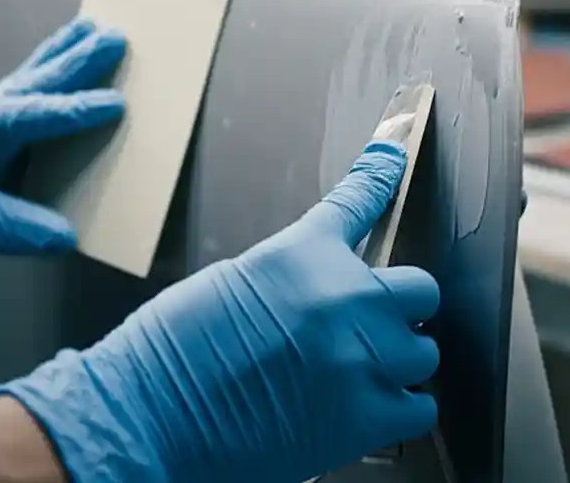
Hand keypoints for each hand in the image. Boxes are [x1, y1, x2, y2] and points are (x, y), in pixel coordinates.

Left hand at [0, 18, 125, 252]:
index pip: (43, 114)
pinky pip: (19, 84)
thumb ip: (18, 230)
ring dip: (63, 51)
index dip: (81, 111)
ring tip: (88, 26)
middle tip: (116, 36)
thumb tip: (67, 238)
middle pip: (42, 77)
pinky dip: (43, 68)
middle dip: (82, 59)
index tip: (117, 104)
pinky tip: (50, 67)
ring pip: (30, 72)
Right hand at [0, 141, 440, 482]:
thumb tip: (327, 287)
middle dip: (400, 309)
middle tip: (372, 328)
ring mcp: (362, 358)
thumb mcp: (229, 283)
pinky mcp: (365, 416)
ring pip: (423, 354)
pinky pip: (419, 411)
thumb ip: (295, 278)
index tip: (395, 151)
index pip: (360, 198)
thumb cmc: (172, 354)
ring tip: (355, 378)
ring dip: (397, 365)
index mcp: (304, 254)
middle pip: (420, 289)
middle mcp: (344, 298)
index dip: (382, 171)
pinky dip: (399, 411)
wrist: (145, 418)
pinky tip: (365, 411)